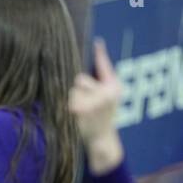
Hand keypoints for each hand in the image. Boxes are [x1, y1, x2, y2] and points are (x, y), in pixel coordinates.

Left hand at [69, 39, 124, 173]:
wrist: (102, 141)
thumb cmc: (104, 114)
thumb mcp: (111, 93)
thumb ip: (104, 70)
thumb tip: (98, 43)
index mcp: (114, 88)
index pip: (104, 66)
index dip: (99, 54)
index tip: (97, 41)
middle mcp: (106, 95)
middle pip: (80, 80)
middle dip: (79, 89)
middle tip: (87, 104)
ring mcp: (93, 104)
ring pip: (72, 92)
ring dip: (73, 100)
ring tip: (83, 112)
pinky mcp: (80, 112)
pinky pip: (68, 101)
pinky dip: (69, 108)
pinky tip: (78, 117)